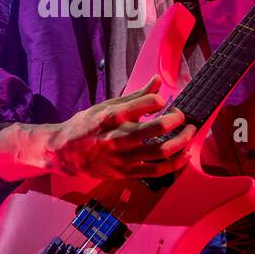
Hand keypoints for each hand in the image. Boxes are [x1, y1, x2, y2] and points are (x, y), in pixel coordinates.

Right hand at [0, 75, 196, 181]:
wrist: (65, 153)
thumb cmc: (87, 126)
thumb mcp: (106, 106)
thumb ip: (135, 96)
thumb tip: (157, 80)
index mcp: (110, 117)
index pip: (141, 105)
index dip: (157, 101)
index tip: (162, 100)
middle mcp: (116, 138)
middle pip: (154, 130)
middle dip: (174, 120)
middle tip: (181, 115)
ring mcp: (122, 158)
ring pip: (160, 152)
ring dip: (181, 141)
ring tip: (189, 132)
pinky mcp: (126, 173)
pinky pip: (157, 171)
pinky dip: (175, 163)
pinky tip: (184, 154)